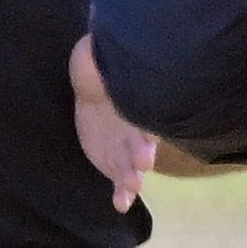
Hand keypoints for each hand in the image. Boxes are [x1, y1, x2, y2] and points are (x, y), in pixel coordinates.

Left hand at [66, 32, 157, 201]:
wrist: (99, 89)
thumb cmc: (107, 70)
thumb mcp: (108, 59)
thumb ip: (109, 59)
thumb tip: (106, 44)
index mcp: (140, 105)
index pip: (145, 119)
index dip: (145, 130)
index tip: (147, 141)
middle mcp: (137, 130)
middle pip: (141, 143)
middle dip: (140, 153)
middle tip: (141, 163)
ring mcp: (127, 149)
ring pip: (132, 164)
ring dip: (133, 176)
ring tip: (133, 185)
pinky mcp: (115, 162)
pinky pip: (120, 180)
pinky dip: (122, 193)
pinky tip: (121, 204)